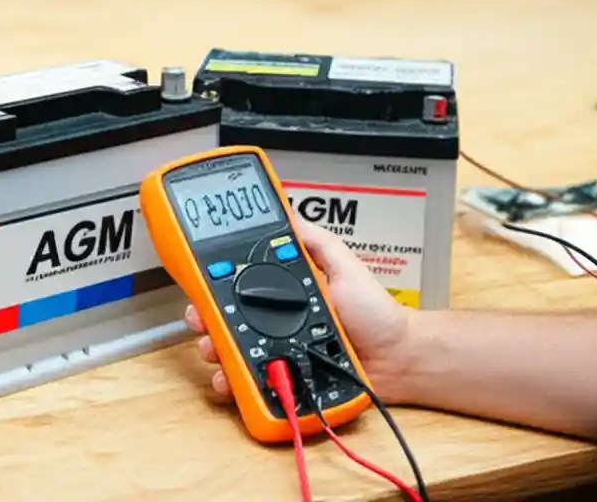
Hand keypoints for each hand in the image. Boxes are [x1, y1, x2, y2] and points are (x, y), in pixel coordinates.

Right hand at [185, 217, 416, 401]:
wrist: (397, 357)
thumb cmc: (375, 312)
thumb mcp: (344, 265)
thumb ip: (316, 241)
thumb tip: (287, 212)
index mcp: (280, 293)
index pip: (235, 285)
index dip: (212, 284)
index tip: (199, 283)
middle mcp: (272, 322)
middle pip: (222, 319)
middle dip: (204, 318)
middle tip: (202, 319)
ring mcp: (275, 352)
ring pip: (228, 352)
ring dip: (213, 351)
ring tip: (215, 350)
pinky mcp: (281, 381)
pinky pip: (249, 383)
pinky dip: (231, 383)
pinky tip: (228, 380)